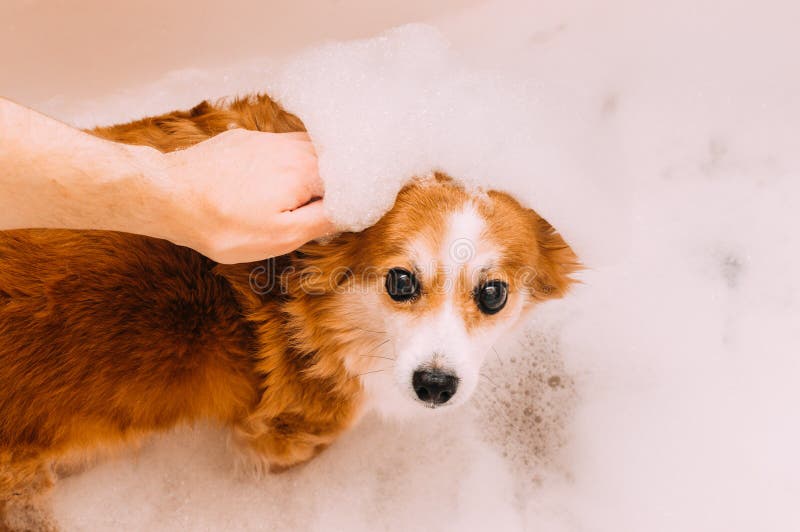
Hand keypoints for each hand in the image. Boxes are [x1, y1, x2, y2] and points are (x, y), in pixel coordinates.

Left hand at [157, 129, 335, 262]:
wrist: (168, 195)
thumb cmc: (221, 224)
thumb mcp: (279, 237)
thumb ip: (321, 221)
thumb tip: (349, 210)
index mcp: (305, 171)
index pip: (348, 177)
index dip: (353, 195)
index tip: (351, 210)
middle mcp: (290, 147)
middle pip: (330, 160)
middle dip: (335, 180)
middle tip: (329, 205)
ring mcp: (265, 139)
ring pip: (305, 150)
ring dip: (312, 170)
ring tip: (301, 196)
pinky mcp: (244, 139)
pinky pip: (279, 146)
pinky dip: (286, 162)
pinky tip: (272, 182)